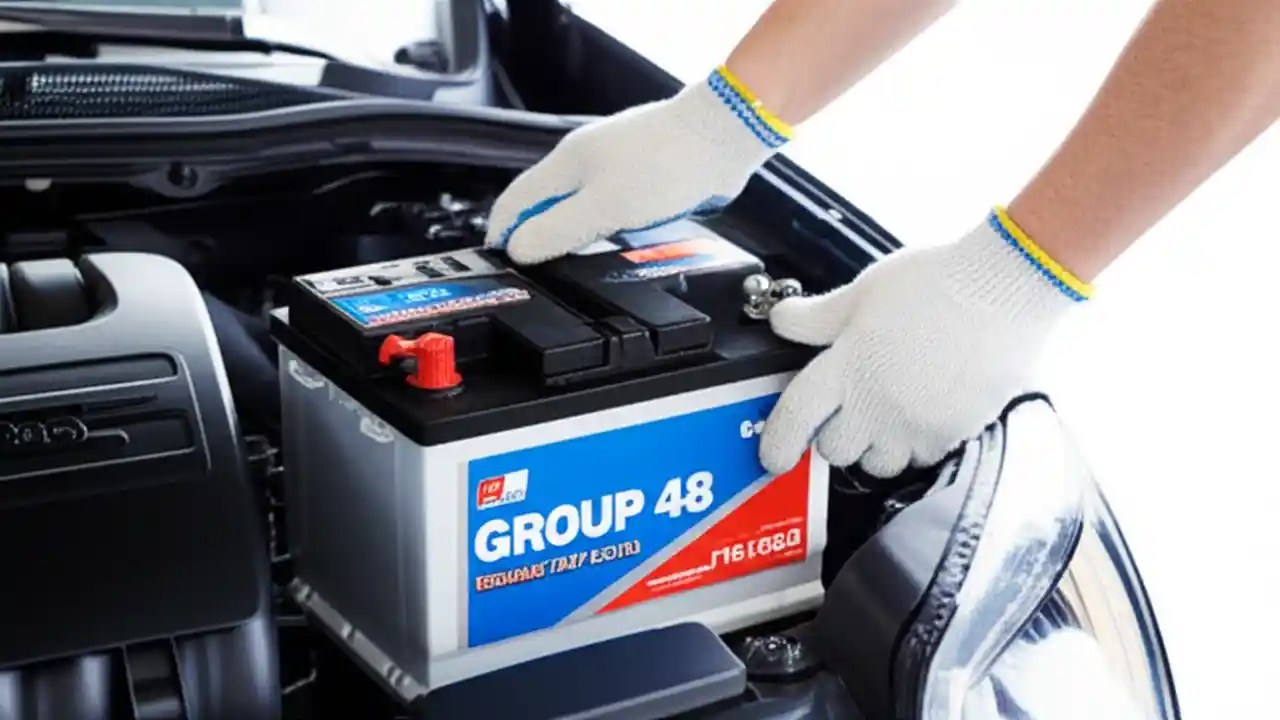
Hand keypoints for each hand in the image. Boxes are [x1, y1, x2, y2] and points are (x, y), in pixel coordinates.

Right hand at [484, 67, 792, 264]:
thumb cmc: (669, 164)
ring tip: (561, 263)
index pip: (516, 200)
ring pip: (578, 204)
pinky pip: (609, 205)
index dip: (501, 232)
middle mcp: (587, 160)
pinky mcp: (644, 174)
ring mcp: (617, 165)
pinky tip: (609, 243)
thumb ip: (558, 229)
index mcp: (567, 162)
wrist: (724, 137)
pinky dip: (599, 227)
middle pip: (545, 202)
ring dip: (566, 232)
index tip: (496, 262)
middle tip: (528, 270)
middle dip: (532, 234)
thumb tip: (519, 248)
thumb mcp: (605, 207)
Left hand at [759, 208, 1090, 476]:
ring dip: (874, 446)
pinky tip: (922, 412)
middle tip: (847, 410)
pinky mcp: (952, 433)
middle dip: (834, 436)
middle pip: (835, 449)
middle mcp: (875, 404)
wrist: (1005, 289)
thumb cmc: (934, 281)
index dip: (778, 443)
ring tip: (885, 414)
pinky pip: (921, 457)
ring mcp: (915, 424)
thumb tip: (782, 323)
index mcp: (846, 365)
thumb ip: (819, 317)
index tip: (773, 457)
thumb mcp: (863, 291)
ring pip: (878, 463)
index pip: (795, 417)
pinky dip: (915, 444)